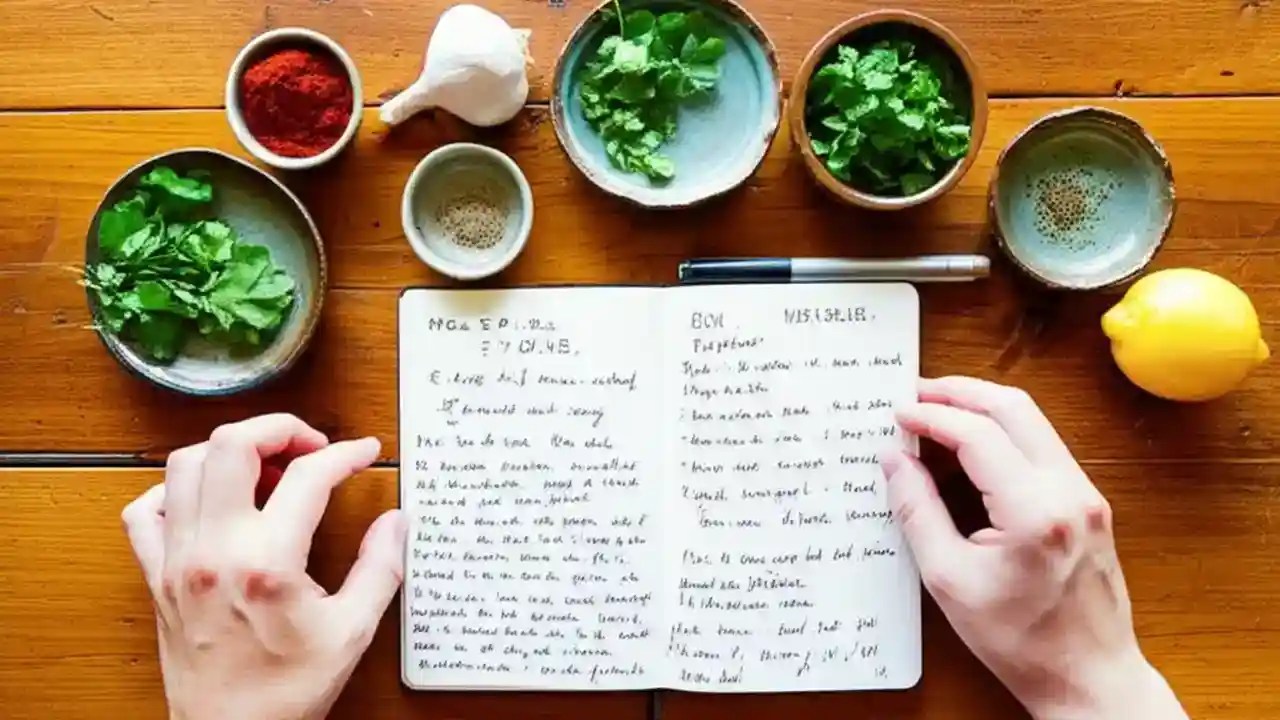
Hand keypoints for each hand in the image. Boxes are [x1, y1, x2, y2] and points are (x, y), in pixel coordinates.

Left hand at [121, 414, 406, 719]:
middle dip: (278, 429)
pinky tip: (211, 502)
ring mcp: (177, 560)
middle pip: (231, 444)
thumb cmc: (286, 692)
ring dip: (229, 452)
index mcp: (266, 563)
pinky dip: (176, 491)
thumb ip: (380, 568)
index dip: (345, 454)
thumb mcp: (351, 632)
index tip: (364, 454)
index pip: (308, 477)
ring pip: (185, 464)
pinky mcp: (156, 576)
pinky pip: (145, 510)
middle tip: (309, 447)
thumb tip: (397, 521)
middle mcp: (214, 550)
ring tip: (266, 471)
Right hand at [882, 377, 1186, 719]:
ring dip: (983, 408)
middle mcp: (1069, 491)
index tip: (899, 415)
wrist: (1090, 677)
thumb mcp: (950, 580)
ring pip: (1033, 420)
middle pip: (1013, 408)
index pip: (978, 435)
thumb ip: (918, 512)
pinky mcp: (1090, 502)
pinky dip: (1004, 432)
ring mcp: (1087, 494)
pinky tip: (971, 444)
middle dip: (960, 393)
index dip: (932, 417)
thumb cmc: (1021, 642)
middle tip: (917, 394)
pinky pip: (1043, 445)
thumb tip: (895, 460)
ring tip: (939, 412)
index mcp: (1035, 512)